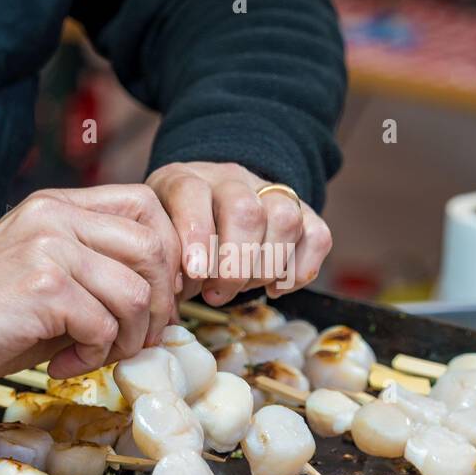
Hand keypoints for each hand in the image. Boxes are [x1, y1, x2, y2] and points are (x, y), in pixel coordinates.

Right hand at [0, 184, 180, 391]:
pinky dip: (93, 354)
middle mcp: (56, 216)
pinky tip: (62, 364)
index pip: (146, 208)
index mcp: (59, 207)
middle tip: (134, 339)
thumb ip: (98, 274)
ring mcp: (49, 247)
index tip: (156, 300)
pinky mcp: (43, 286)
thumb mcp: (47, 277)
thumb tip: (164, 301)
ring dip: (126, 337)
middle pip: (154, 249)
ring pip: (135, 292)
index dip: (167, 256)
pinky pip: (104, 324)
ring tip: (93, 355)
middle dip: (158, 305)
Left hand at [145, 161, 332, 304]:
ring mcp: (269, 192)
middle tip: (217, 294)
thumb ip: (164, 262)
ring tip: (244, 289)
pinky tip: (275, 288)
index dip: (196, 235)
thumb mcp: (157, 239)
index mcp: (185, 179)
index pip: (192, 194)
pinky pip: (318, 235)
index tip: (195, 274)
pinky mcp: (302, 211)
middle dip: (235, 263)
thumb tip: (177, 295)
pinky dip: (300, 270)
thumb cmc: (174, 235)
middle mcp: (230, 179)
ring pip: (285, 218)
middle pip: (246, 210)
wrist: (207, 206)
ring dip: (266, 267)